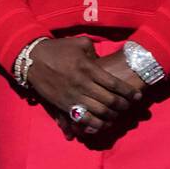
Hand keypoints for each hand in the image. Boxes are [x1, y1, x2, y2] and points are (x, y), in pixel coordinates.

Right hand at [24, 37, 143, 133]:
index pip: (113, 84)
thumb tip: (104, 61)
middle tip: (129, 106)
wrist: (32, 59)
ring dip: (111, 117)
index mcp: (88, 68)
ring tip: (118, 116)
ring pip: (98, 112)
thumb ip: (95, 51)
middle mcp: (82, 84)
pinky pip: (82, 119)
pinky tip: (102, 124)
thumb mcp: (79, 43)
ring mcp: (73, 96)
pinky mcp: (64, 105)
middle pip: (109, 100)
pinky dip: (94, 125)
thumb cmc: (57, 49)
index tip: (137, 97)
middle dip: (123, 106)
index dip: (128, 92)